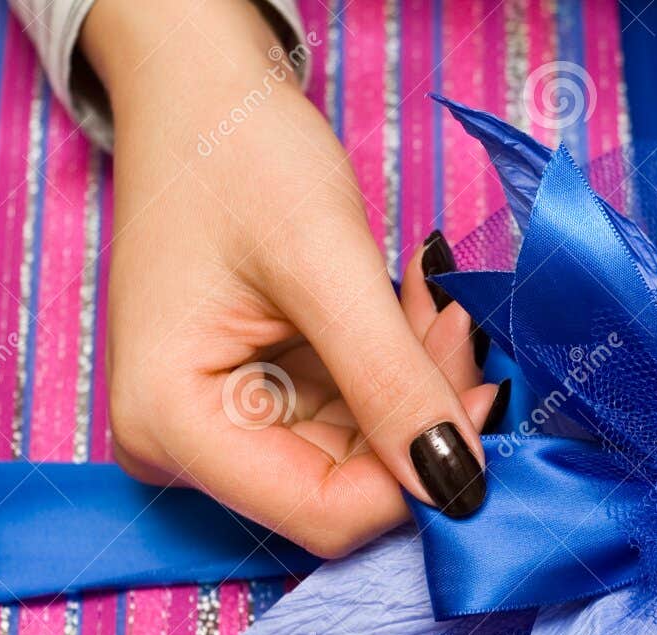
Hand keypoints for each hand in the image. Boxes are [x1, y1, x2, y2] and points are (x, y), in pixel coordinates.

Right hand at [83, 0, 500, 556]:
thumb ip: (391, 381)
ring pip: (366, 459)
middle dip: (426, 418)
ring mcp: (226, 430)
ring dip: (423, 389)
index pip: (327, 515)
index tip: (484, 395)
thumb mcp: (325, 264)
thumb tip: (461, 488)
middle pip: (350, 489)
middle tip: (468, 332)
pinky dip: (403, 373)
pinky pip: (358, 421)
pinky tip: (420, 314)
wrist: (201, 97)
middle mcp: (188, 448)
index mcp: (172, 426)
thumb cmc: (238, 156)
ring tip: (443, 307)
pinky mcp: (261, 405)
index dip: (420, 476)